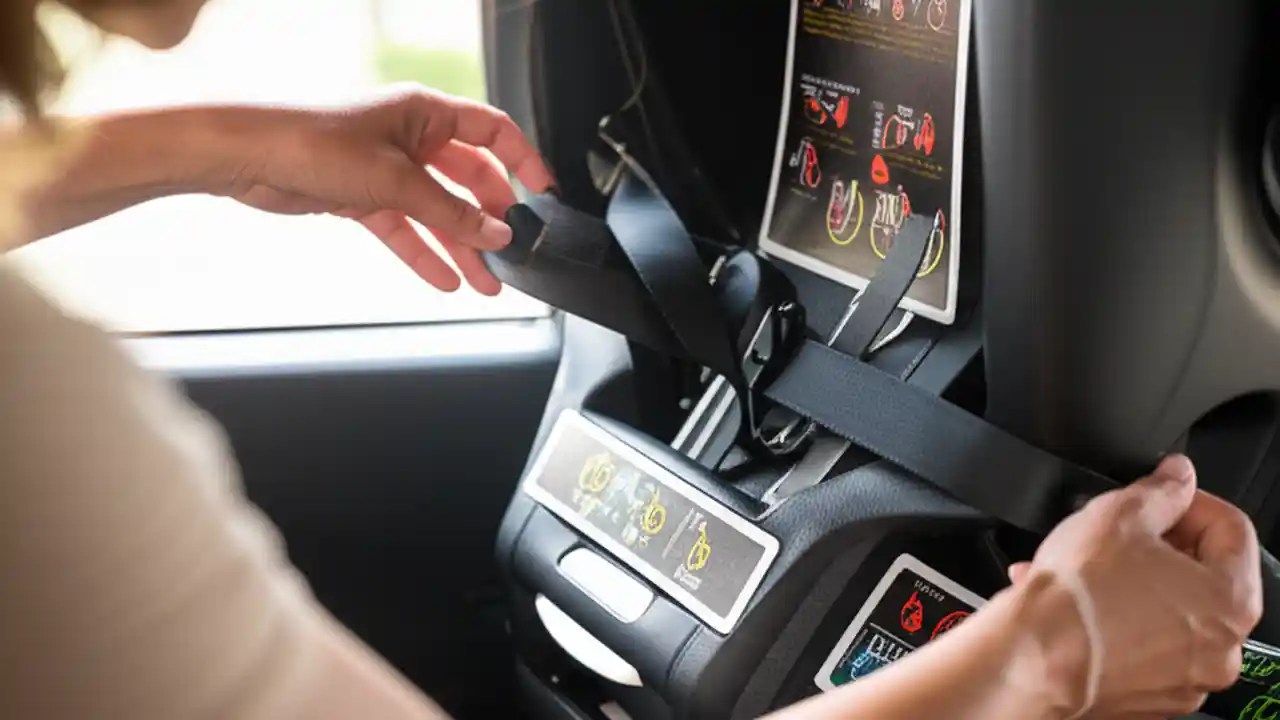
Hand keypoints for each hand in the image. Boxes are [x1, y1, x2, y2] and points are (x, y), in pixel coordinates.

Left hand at [211, 88, 554, 294]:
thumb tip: (495, 232)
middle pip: (469, 179)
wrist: (248, 157)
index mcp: (425, 113)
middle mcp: (410, 137)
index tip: (544, 194)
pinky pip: (406, 228)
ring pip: (439, 211)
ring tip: (486, 280)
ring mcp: (387, 168)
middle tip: (511, 251)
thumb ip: (450, 212)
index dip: (523, 162)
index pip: (493, 132)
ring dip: (462, 245)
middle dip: (491, 218)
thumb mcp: (396, 181)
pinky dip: (424, 252)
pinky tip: (444, 278)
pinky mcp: (363, 196)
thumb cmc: (312, 141)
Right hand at [1008, 455, 1261, 718]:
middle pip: (1202, 574)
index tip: (1159, 496)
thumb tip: (1176, 479)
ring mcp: (1183, 678)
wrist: (1031, 657)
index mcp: (1229, 601)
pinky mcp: (1147, 696)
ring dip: (1132, 583)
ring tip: (1083, 567)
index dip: (1190, 500)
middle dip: (1157, 544)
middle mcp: (1218, 648)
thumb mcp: (1118, 515)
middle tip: (1117, 531)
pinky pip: (1141, 645)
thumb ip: (1160, 491)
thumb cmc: (1076, 597)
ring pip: (1165, 611)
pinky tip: (1076, 601)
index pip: (1231, 530)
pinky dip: (1116, 621)